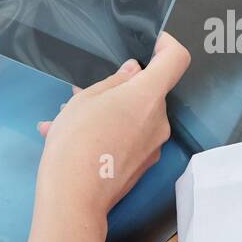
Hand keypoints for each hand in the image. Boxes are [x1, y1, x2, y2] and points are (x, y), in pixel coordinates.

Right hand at [24, 34, 190, 241]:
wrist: (74, 198)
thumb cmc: (76, 142)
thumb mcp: (86, 100)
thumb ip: (114, 81)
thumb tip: (134, 71)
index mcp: (148, 96)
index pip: (176, 59)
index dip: (165, 45)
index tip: (149, 43)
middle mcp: (159, 120)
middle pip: (148, 92)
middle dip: (118, 89)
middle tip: (82, 95)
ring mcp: (154, 145)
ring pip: (133, 117)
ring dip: (105, 113)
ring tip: (65, 121)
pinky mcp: (143, 165)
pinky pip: (128, 139)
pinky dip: (106, 134)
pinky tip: (71, 141)